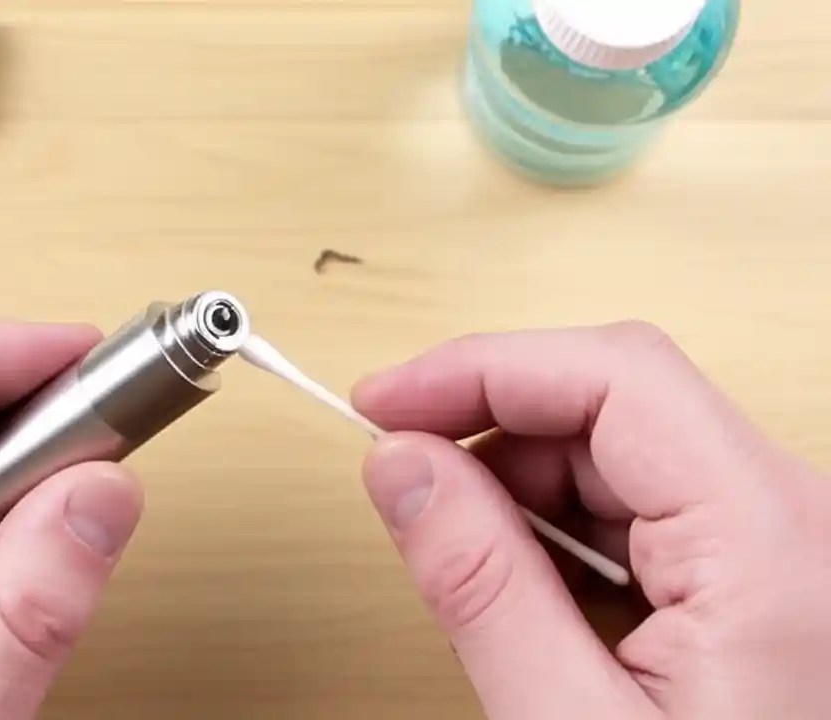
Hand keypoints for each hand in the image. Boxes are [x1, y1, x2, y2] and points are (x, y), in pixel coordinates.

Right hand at [352, 322, 830, 719]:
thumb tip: (401, 467)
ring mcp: (785, 546)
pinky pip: (647, 512)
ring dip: (522, 486)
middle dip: (490, 429)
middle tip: (401, 482)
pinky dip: (566, 533)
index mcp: (769, 538)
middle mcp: (793, 519)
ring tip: (467, 561)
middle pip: (614, 404)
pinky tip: (532, 592)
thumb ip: (479, 582)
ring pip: (625, 453)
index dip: (480, 368)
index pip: (612, 375)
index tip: (383, 402)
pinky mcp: (763, 577)